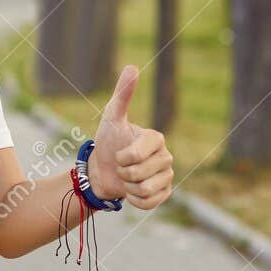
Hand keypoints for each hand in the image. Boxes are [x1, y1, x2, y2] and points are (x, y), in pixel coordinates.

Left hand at [88, 64, 173, 210]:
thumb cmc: (108, 142)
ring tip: (127, 179)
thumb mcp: (112, 117)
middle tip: (121, 167)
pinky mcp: (164, 194)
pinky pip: (150, 203)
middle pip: (139, 174)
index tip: (119, 152)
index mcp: (157, 139)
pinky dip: (135, 201)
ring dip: (129, 187)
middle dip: (123, 173)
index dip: (122, 157)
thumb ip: (123, 94)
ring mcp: (167, 176)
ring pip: (145, 189)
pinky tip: (132, 192)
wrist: (103, 171)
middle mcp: (166, 157)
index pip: (137, 155)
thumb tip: (132, 67)